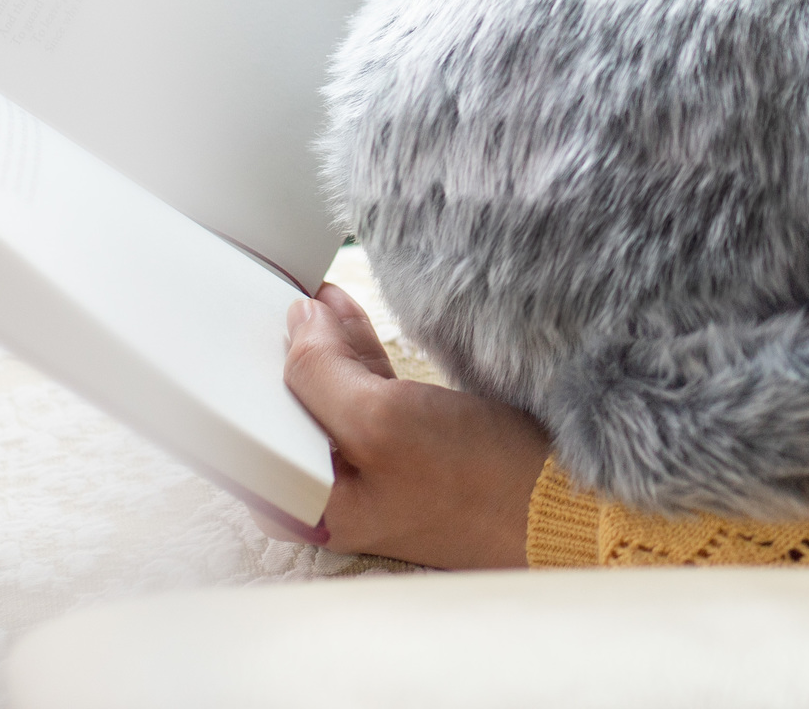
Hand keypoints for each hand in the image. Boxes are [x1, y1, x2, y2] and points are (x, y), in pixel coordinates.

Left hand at [281, 284, 550, 568]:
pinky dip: (357, 354)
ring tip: (319, 299)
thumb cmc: (473, 484)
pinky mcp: (406, 449)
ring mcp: (370, 471)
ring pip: (330, 394)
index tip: (254, 327)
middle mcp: (332, 495)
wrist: (556, 500)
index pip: (255, 432)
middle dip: (290, 353)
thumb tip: (297, 325)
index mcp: (309, 508)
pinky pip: (365, 393)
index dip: (252, 375)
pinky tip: (347, 321)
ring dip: (325, 345)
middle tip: (287, 301)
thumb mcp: (380, 421)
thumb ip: (321, 374)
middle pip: (289, 410)